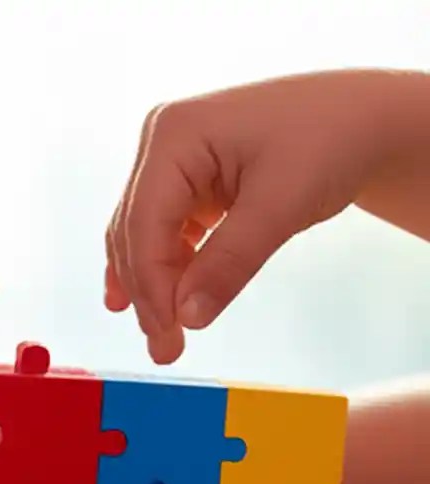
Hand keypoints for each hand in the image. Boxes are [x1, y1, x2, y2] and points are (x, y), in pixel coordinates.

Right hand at [105, 69, 427, 363]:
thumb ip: (230, 262)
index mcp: (174, 134)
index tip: (167, 333)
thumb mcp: (282, 205)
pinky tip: (164, 301)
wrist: (362, 118)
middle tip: (166, 348)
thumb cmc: (330, 141)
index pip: (144, 222)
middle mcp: (161, 141)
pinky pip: (163, 228)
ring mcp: (170, 158)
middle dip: (148, 292)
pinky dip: (167, 266)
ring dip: (153, 284)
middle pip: (136, 231)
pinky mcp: (185, 177)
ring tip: (164, 334)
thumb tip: (187, 318)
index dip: (150, 284)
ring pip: (143, 233)